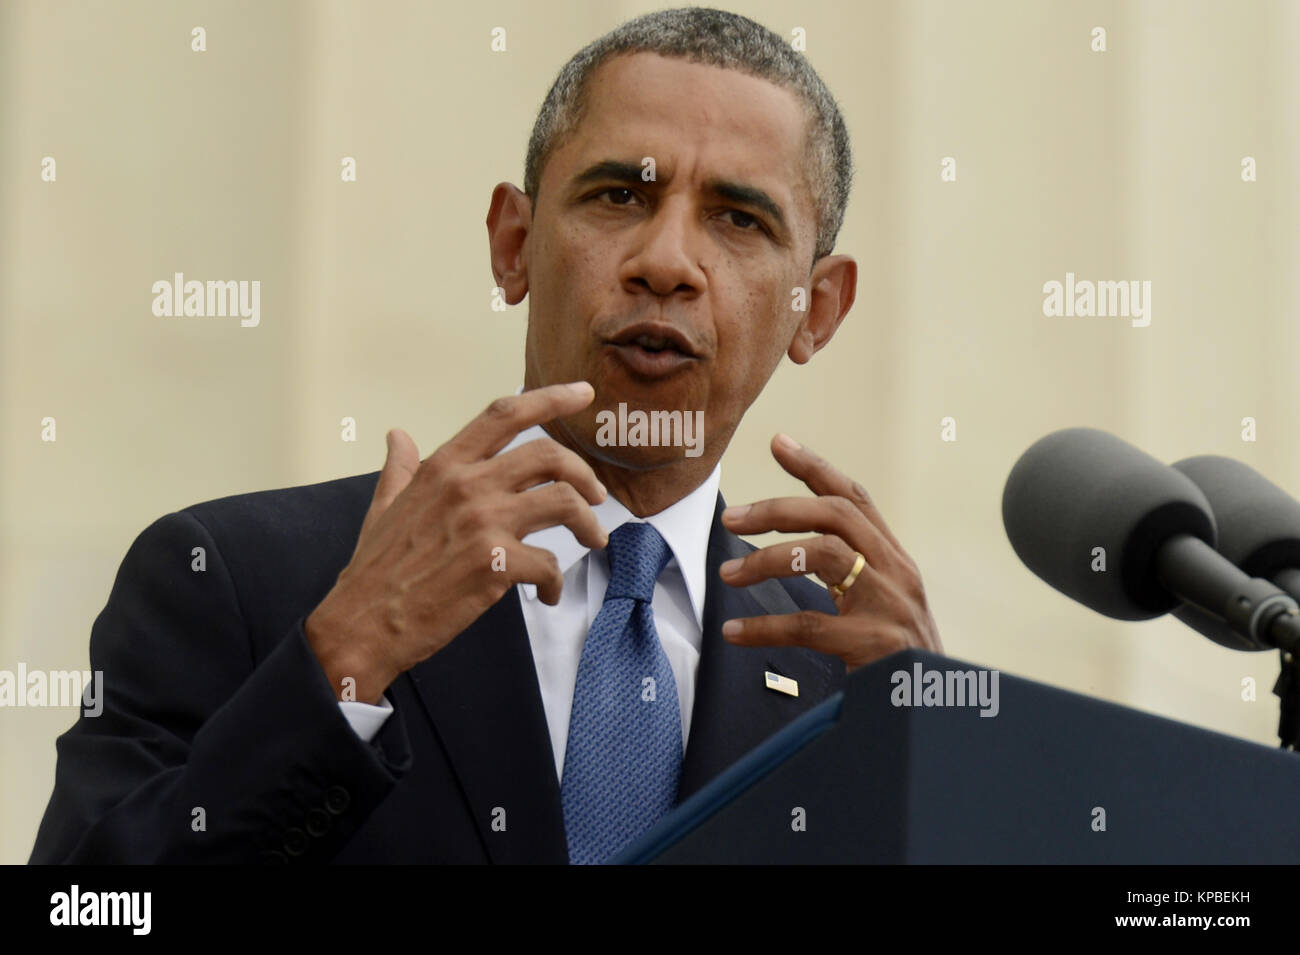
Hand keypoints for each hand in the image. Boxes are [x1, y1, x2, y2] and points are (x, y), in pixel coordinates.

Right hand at [305, 382, 609, 701]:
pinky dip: (556, 583)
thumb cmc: (375, 570)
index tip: (583, 393)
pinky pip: (549, 564)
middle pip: (549, 455)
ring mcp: (483, 523)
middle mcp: (467, 486)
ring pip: (564, 502)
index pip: (505, 415)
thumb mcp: (384, 506)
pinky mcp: (494, 565)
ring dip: (588, 522)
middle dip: (584, 473)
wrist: (362, 623)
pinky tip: (547, 595)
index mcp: (444, 467)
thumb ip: (401, 468)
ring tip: (592, 540)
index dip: (551, 398)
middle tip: (596, 496)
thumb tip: (398, 436)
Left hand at [717, 433, 941, 671]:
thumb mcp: (881, 607)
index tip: (779, 443)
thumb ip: (850, 577)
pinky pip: (809, 624)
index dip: (815, 468)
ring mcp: (889, 606)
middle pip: (837, 516)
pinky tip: (735, 633)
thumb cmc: (898, 662)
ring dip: (768, 559)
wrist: (935, 712)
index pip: (855, 500)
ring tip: (728, 574)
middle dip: (778, 509)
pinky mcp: (874, 644)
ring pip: (824, 555)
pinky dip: (765, 626)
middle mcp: (897, 573)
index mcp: (895, 560)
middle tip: (731, 518)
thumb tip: (795, 552)